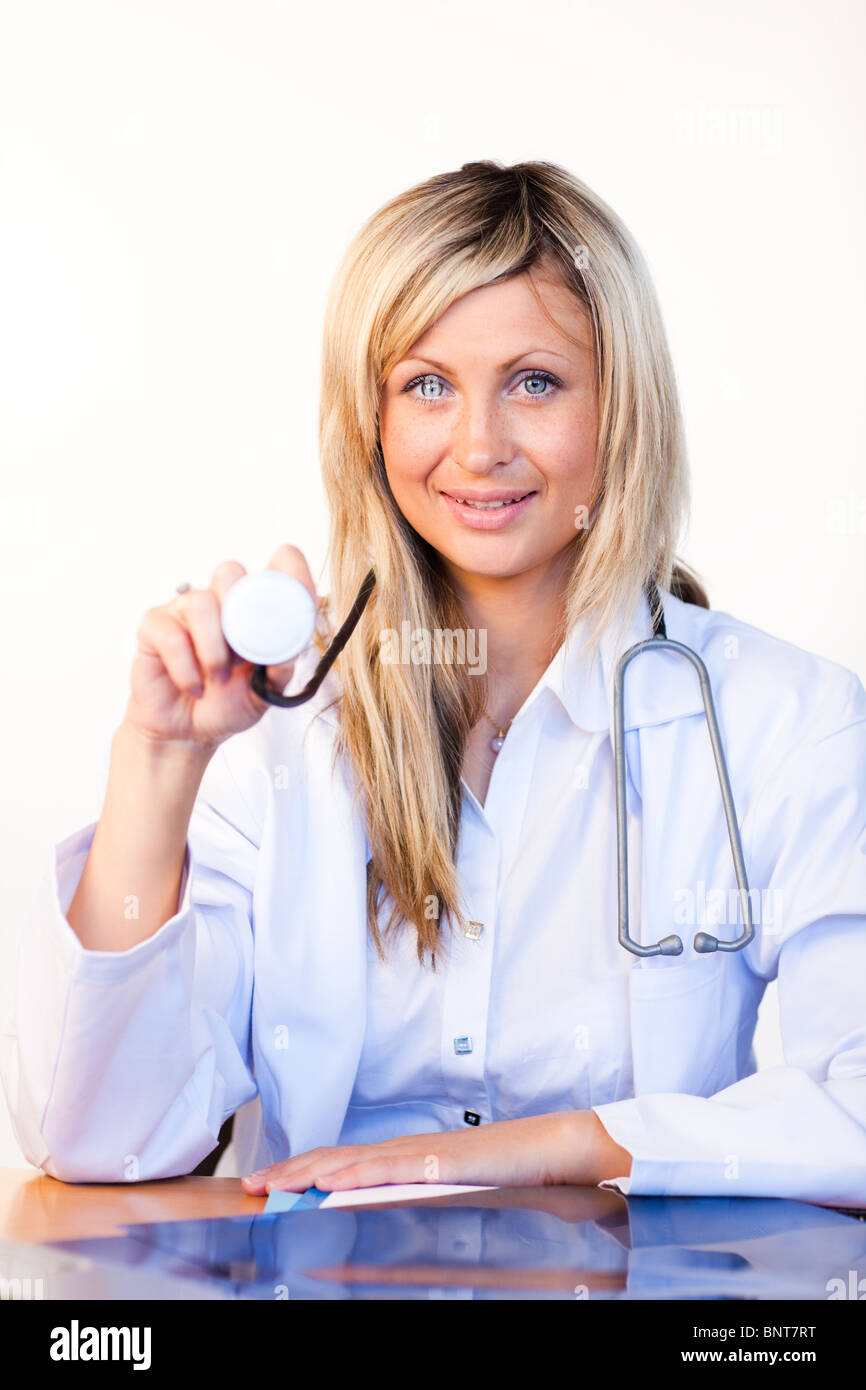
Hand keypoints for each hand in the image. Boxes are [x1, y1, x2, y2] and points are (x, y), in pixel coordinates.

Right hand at [124, 544, 317, 750]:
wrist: (188, 733)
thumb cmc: (228, 704)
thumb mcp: (265, 692)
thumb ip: (280, 669)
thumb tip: (288, 652)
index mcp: (255, 609)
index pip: (277, 566)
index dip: (290, 569)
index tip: (296, 594)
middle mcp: (220, 601)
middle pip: (230, 571)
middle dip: (241, 613)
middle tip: (243, 655)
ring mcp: (185, 610)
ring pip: (201, 602)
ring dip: (214, 649)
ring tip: (219, 677)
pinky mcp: (155, 626)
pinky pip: (173, 636)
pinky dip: (187, 669)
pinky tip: (196, 686)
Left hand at [241, 1111, 632, 1194]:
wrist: (548, 1146)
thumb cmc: (504, 1170)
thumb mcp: (450, 1187)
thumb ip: (418, 1194)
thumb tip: (383, 1212)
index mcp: (404, 1155)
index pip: (341, 1160)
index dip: (301, 1169)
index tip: (266, 1181)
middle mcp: (403, 1149)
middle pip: (334, 1156)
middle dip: (290, 1169)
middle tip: (250, 1183)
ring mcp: (418, 1153)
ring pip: (351, 1160)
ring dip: (308, 1171)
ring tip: (274, 1183)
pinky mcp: (437, 1162)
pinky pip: (389, 1169)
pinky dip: (355, 1173)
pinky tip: (330, 1181)